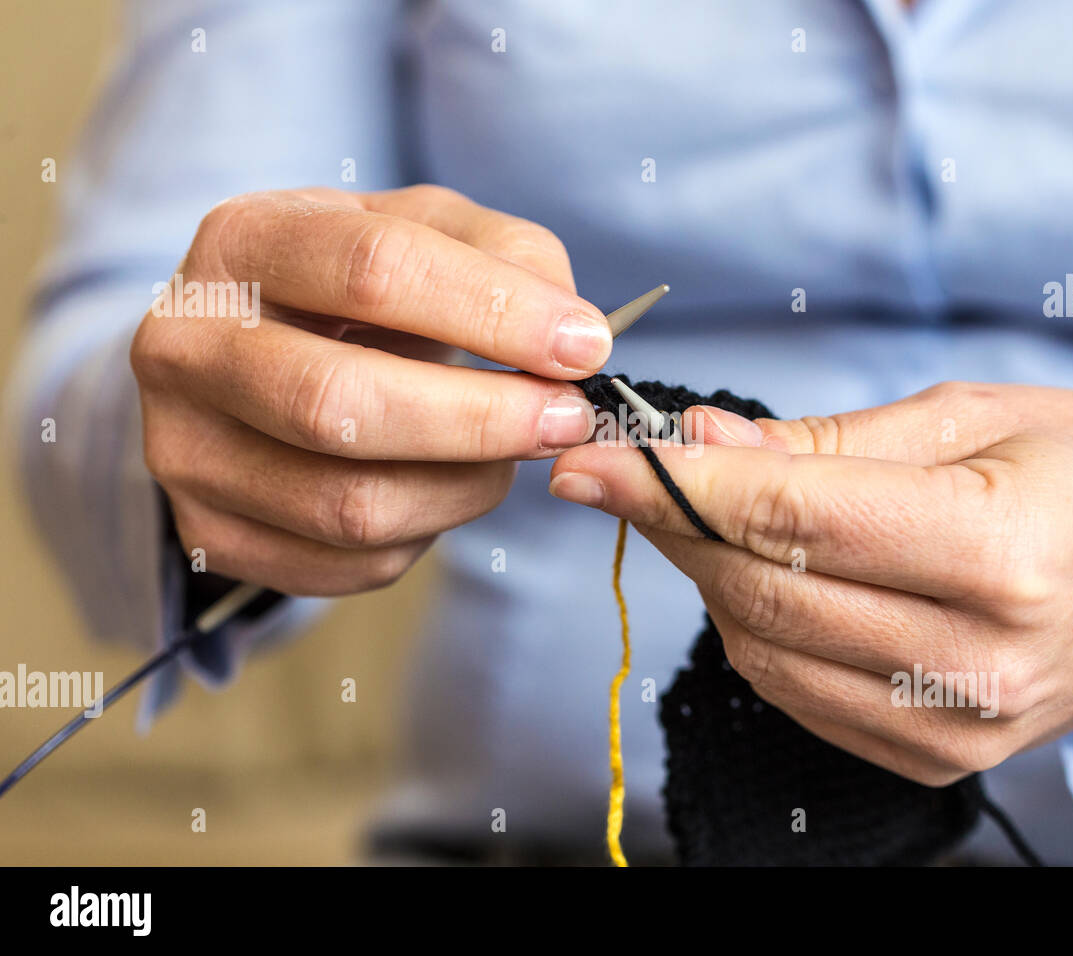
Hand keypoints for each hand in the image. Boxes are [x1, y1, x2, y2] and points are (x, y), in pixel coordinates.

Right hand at [132, 185, 608, 594]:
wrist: (254, 357)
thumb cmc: (355, 289)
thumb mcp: (424, 232)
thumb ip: (507, 256)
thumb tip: (575, 332)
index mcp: (241, 243)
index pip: (373, 269)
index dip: (494, 312)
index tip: (584, 344)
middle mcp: (185, 348)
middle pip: (341, 404)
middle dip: (482, 418)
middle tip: (567, 418)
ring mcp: (184, 452)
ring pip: (351, 504)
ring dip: (467, 485)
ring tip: (512, 451)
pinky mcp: (211, 536)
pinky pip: (351, 563)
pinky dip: (429, 531)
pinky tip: (445, 485)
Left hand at [550, 382, 1072, 784]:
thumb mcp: (973, 417)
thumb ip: (828, 443)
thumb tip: (701, 442)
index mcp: (1000, 555)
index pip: (793, 521)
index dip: (672, 485)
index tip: (587, 458)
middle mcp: (975, 661)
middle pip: (764, 592)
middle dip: (670, 524)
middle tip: (616, 469)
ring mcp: (954, 727)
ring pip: (764, 651)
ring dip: (705, 574)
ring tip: (693, 507)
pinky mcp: (933, 759)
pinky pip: (795, 693)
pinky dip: (752, 628)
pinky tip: (752, 572)